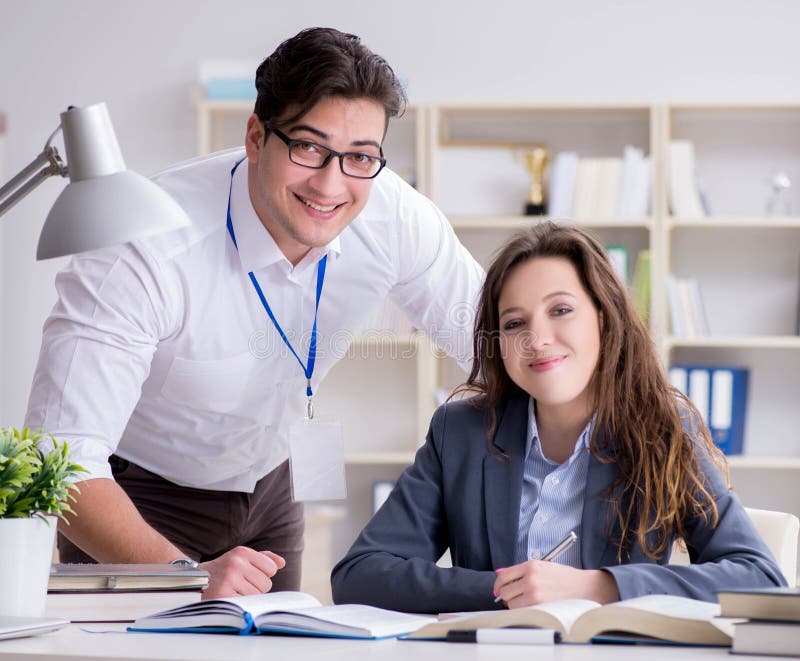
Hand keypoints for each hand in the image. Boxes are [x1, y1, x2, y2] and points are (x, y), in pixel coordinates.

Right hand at [199, 546, 285, 599]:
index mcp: (243, 552)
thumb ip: (264, 558)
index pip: (271, 569)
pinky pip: (246, 604)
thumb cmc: (226, 569)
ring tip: (235, 590)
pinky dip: (241, 604)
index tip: (250, 574)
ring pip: (257, 595)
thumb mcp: (243, 558)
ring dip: (248, 596)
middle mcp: (236, 564)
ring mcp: (229, 580)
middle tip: (240, 584)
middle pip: (266, 584)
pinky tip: (230, 597)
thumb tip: (281, 563)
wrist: (198, 580)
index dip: (263, 574)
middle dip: (256, 587)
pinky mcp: (223, 595)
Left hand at [493, 561, 618, 608]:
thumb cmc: (563, 577)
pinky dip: (522, 610)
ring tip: (525, 601)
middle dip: (506, 595)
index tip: (498, 588)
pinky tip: (531, 606)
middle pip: (504, 591)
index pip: (503, 575)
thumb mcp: (542, 566)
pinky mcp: (540, 606)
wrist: (583, 587)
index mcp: (530, 566)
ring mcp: (534, 593)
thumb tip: (503, 577)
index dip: (498, 584)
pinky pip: (522, 611)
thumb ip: (523, 571)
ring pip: (511, 603)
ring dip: (514, 604)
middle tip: (513, 596)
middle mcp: (530, 579)